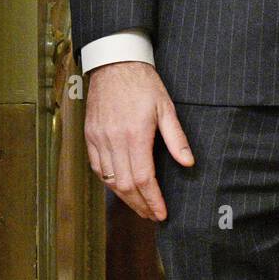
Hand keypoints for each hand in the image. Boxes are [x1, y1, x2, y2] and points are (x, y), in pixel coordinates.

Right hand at [84, 61, 193, 220]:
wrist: (115, 63)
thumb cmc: (144, 83)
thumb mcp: (166, 107)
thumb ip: (176, 138)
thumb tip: (188, 163)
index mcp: (135, 135)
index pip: (143, 179)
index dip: (153, 200)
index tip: (161, 214)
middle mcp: (114, 141)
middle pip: (125, 185)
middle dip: (140, 205)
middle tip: (152, 216)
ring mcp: (98, 139)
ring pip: (109, 180)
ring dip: (125, 197)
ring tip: (140, 206)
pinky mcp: (89, 136)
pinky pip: (97, 168)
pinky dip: (109, 182)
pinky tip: (120, 187)